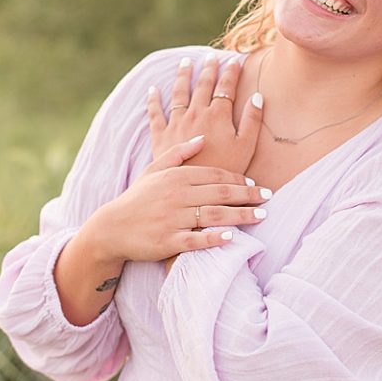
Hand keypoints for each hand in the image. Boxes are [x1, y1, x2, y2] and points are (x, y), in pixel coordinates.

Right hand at [82, 134, 268, 265]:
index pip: (214, 175)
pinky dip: (215, 238)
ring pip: (214, 216)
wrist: (112, 227)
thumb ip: (178, 153)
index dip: (237, 179)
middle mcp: (176, 196)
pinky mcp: (169, 241)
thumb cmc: (137, 198)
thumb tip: (202, 139)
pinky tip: (232, 237)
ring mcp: (172, 219)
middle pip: (220, 193)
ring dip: (241, 215)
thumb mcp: (153, 171)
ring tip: (261, 216)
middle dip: (248, 195)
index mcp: (175, 177)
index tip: (255, 184)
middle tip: (269, 197)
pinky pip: (197, 240)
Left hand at [147, 55, 263, 178]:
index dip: (231, 72)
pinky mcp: (161, 136)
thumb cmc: (226, 169)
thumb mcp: (246, 147)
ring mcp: (177, 123)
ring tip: (185, 62)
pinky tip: (152, 89)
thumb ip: (252, 121)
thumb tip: (257, 97)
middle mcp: (196, 113)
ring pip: (179, 93)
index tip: (235, 60)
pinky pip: (155, 113)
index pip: (226, 87)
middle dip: (208, 69)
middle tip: (211, 56)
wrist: (195, 189)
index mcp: (218, 115)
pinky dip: (153, 100)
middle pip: (202, 85)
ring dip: (183, 76)